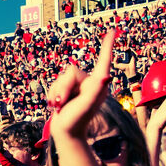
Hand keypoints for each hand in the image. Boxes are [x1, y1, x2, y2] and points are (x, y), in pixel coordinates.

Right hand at [45, 27, 118, 143]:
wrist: (66, 134)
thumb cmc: (78, 121)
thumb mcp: (87, 105)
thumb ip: (95, 89)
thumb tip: (106, 76)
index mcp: (99, 83)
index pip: (103, 61)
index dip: (107, 45)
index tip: (112, 31)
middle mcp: (90, 83)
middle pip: (71, 71)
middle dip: (63, 87)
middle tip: (62, 104)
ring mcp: (78, 86)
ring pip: (61, 77)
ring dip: (57, 92)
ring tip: (60, 106)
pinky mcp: (68, 90)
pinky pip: (55, 83)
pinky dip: (53, 94)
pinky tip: (57, 105)